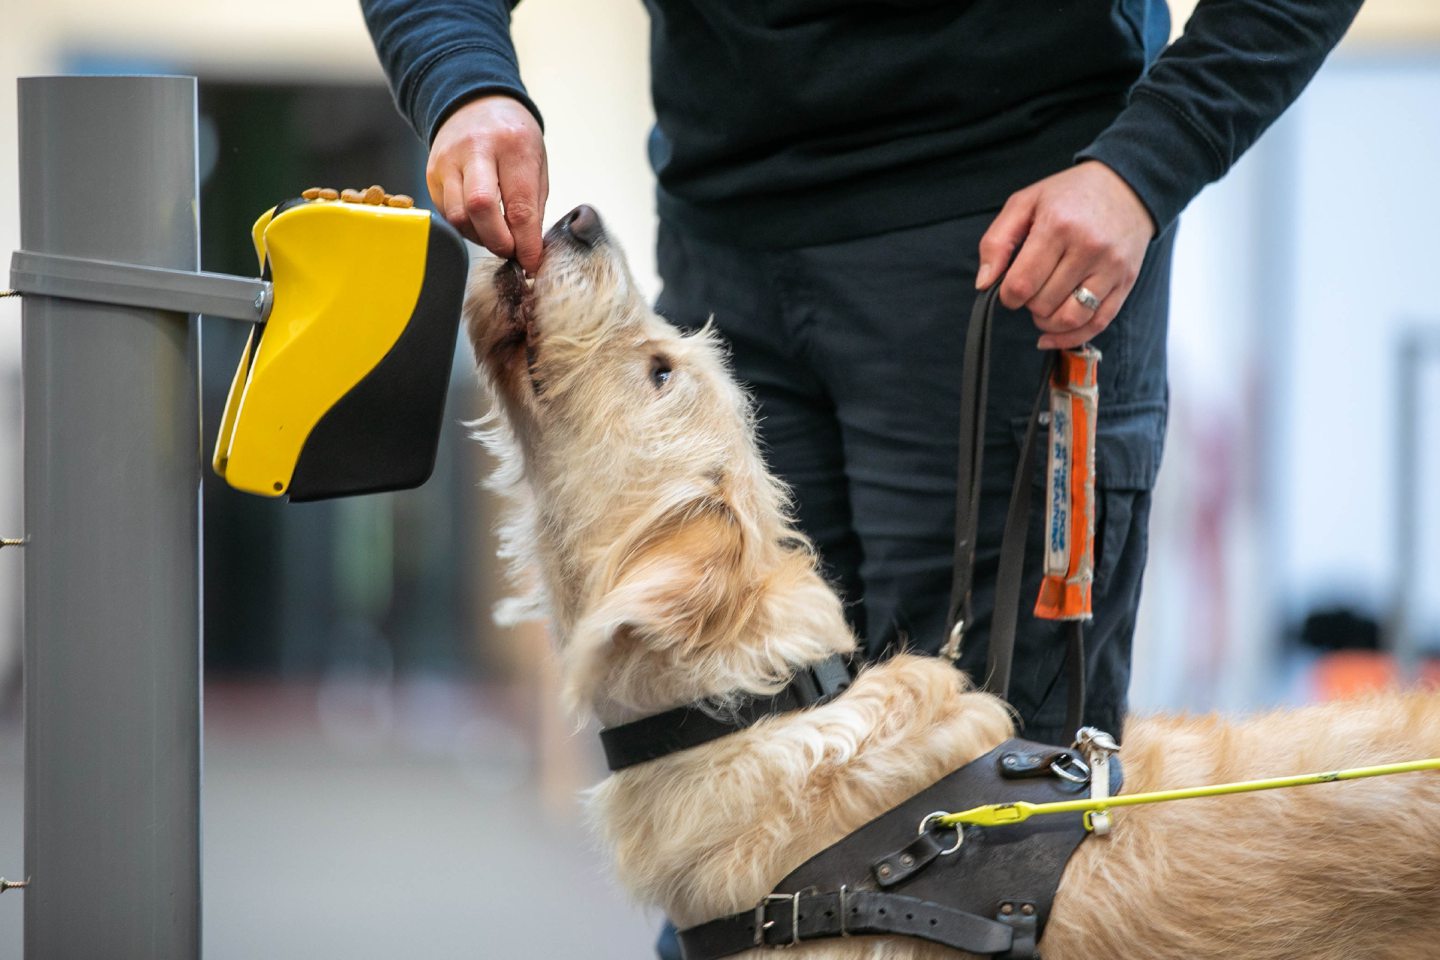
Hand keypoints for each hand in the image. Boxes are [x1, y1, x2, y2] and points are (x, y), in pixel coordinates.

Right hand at [427, 95, 547, 272]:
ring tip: (497, 235)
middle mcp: (475, 149)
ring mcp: (447, 161)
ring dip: (480, 237)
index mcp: (512, 145)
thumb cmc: (512, 137)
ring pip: (458, 216)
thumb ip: (533, 206)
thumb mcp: (536, 162)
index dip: (526, 242)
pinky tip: (480, 222)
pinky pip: (447, 214)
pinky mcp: (431, 174)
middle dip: (499, 241)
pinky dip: (467, 227)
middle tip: (512, 251)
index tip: (532, 261)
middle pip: (480, 208)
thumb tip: (529, 250)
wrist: (475, 103)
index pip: (518, 205)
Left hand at [976, 161, 1155, 350]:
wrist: (1126, 186)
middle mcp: (1088, 247)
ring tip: (1042, 308)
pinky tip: (1052, 335)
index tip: (1009, 287)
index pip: (1022, 284)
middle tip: (1032, 286)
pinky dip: (1071, 337)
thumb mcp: (1024, 203)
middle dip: (1029, 303)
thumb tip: (983, 284)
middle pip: (1043, 304)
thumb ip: (996, 241)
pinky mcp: (1125, 282)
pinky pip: (1097, 324)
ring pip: (1070, 319)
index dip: (1007, 295)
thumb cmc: (1068, 195)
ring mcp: (1111, 267)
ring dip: (1047, 323)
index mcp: (1058, 226)